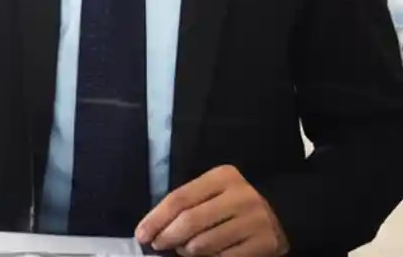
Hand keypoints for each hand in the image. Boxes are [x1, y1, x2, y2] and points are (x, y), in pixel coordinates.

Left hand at [136, 165, 289, 256]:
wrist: (283, 213)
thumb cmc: (233, 203)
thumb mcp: (211, 192)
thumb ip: (186, 205)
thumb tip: (151, 230)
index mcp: (222, 176)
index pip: (179, 198)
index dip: (156, 219)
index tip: (141, 234)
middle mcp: (241, 196)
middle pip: (190, 221)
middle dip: (167, 236)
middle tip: (158, 245)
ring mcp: (255, 220)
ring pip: (205, 243)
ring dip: (187, 251)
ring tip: (183, 249)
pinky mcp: (265, 243)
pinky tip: (205, 256)